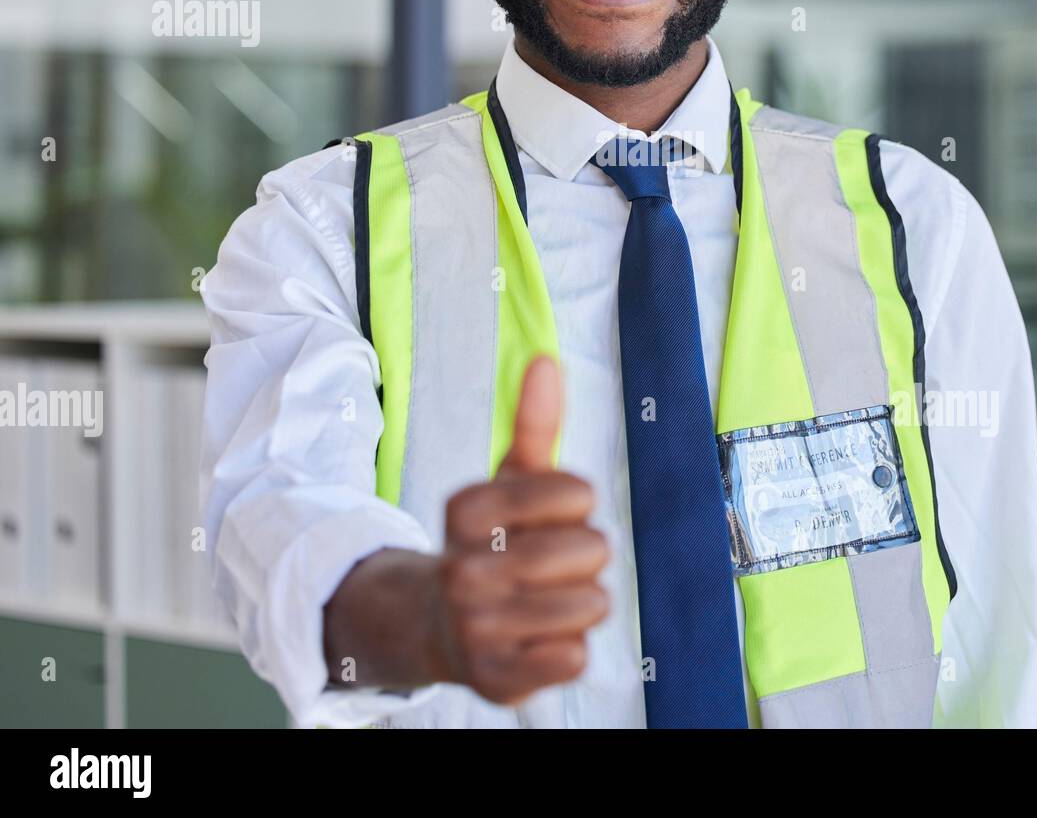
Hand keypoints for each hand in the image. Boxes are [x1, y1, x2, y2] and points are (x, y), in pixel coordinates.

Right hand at [431, 353, 610, 703]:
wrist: (439, 625)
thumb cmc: (492, 542)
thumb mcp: (510, 479)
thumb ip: (534, 423)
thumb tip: (545, 361)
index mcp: (464, 511)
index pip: (577, 491)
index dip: (578, 501)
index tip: (555, 509)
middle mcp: (462, 570)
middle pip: (593, 550)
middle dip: (587, 553)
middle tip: (554, 561)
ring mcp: (476, 629)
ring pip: (593, 605)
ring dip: (584, 602)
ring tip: (547, 599)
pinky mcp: (496, 681)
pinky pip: (577, 658)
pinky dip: (570, 647)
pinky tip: (538, 638)